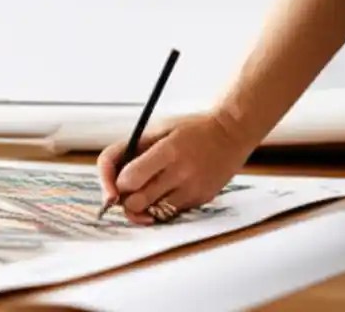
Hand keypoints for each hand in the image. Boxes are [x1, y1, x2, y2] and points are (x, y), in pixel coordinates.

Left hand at [96, 112, 256, 225]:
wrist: (231, 133)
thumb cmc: (187, 129)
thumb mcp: (155, 129)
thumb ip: (130, 152)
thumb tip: (113, 185)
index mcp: (167, 150)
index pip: (129, 179)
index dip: (113, 185)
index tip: (113, 187)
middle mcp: (181, 173)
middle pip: (136, 202)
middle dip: (125, 198)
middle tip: (127, 188)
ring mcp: (193, 189)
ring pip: (152, 213)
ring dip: (142, 206)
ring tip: (145, 190)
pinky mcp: (202, 200)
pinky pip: (170, 213)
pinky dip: (160, 207)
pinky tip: (164, 191)